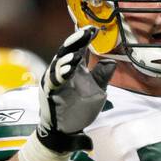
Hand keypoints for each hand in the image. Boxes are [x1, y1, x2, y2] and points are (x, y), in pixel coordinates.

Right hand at [37, 26, 115, 152]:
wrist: (66, 131)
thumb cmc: (79, 110)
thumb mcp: (97, 92)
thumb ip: (101, 77)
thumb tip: (111, 62)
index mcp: (75, 68)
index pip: (79, 48)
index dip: (85, 38)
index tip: (94, 29)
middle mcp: (63, 70)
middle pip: (67, 50)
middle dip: (76, 40)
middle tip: (86, 32)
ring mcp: (54, 80)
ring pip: (59, 63)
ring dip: (68, 57)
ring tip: (78, 53)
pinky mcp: (49, 91)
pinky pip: (54, 80)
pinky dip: (61, 73)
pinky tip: (70, 69)